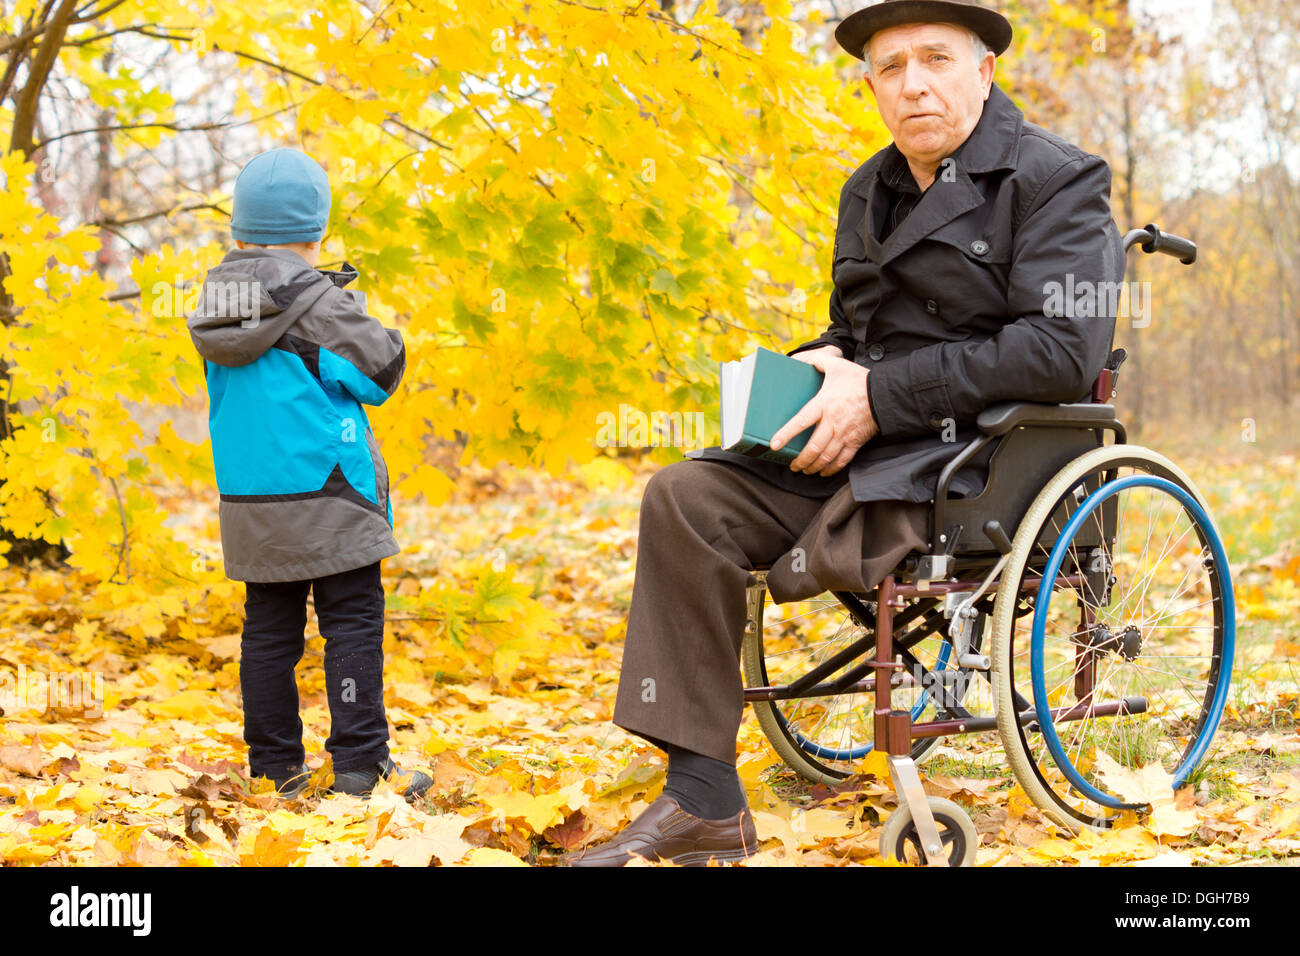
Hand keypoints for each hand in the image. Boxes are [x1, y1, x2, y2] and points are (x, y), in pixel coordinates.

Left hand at [771, 349, 878, 475]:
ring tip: (804, 470)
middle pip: (812, 448)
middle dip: (800, 460)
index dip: (786, 435)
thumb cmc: (860, 380)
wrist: (886, 394)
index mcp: (824, 404)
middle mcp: (833, 423)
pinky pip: (842, 460)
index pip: (801, 422)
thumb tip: (798, 360)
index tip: (774, 445)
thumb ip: (816, 360)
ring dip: (813, 467)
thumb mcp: (836, 365)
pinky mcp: (856, 442)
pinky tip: (824, 472)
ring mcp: (845, 435)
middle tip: (792, 465)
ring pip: (825, 457)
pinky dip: (831, 469)